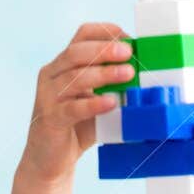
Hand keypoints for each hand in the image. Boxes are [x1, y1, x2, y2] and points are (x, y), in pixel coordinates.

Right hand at [20, 22, 135, 184]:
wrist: (49, 161)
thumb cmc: (78, 128)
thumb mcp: (97, 101)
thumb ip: (113, 87)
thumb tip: (146, 77)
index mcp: (63, 64)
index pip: (81, 36)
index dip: (104, 32)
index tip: (127, 38)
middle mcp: (51, 75)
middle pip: (76, 52)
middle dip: (104, 50)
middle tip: (129, 53)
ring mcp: (48, 96)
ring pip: (74, 78)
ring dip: (103, 74)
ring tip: (127, 74)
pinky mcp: (50, 118)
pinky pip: (72, 108)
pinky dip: (93, 104)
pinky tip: (111, 103)